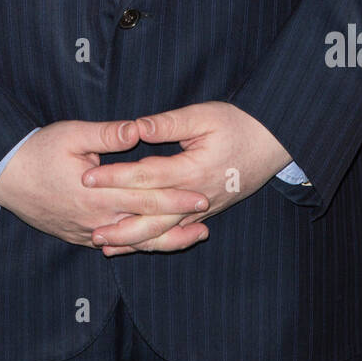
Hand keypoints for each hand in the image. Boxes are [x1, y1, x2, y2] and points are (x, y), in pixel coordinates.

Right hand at [0, 117, 211, 247]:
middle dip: (178, 221)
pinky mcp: (78, 237)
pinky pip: (114, 246)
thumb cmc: (38, 150)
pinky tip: (154, 241)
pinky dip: (138, 245)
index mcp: (97, 193)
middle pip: (145, 225)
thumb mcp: (72, 134)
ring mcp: (86, 232)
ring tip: (192, 235)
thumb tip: (138, 129)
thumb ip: (107, 134)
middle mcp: (95, 219)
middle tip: (207, 215)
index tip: (201, 194)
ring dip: (164, 239)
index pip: (146, 197)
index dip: (176, 197)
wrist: (4, 177)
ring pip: (132, 242)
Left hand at [80, 101, 291, 253]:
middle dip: (118, 221)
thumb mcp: (205, 115)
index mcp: (192, 170)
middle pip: (151, 215)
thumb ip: (169, 123)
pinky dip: (153, 241)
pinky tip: (133, 245)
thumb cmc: (239, 124)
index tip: (87, 178)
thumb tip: (137, 127)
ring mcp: (202, 209)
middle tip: (88, 227)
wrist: (274, 143)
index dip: (114, 177)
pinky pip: (175, 233)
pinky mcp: (206, 212)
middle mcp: (196, 196)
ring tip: (103, 244)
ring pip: (163, 231)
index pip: (145, 176)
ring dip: (132, 239)